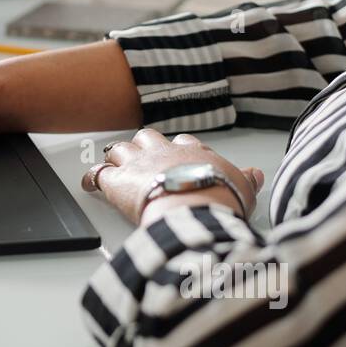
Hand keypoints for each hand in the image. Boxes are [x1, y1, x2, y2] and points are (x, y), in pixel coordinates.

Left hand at [82, 129, 264, 225]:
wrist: (195, 209)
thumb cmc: (219, 201)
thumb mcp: (243, 189)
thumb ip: (246, 180)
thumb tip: (256, 174)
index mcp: (193, 153)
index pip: (183, 142)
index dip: (177, 149)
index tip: (176, 155)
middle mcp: (163, 152)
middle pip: (148, 137)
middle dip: (144, 145)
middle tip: (142, 155)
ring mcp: (138, 164)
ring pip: (121, 149)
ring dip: (118, 156)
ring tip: (115, 164)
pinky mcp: (118, 182)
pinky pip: (98, 173)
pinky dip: (92, 178)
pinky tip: (89, 184)